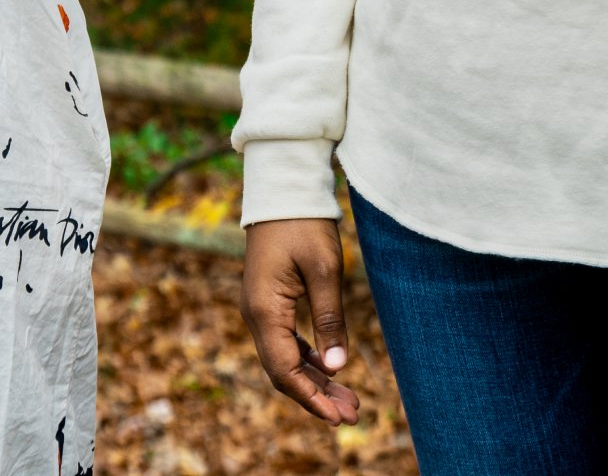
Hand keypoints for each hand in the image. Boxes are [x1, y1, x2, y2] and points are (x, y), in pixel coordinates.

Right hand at [240, 218, 360, 426]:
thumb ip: (330, 320)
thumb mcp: (325, 270)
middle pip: (282, 370)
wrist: (282, 189)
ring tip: (347, 398)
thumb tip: (337, 368)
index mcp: (264, 309)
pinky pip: (283, 341)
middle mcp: (254, 314)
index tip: (339, 418)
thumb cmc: (304, 224)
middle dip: (316, 396)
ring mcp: (259, 307)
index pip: (284, 370)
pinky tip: (329, 368)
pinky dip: (306, 360)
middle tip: (352, 414)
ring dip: (313, 380)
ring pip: (283, 358)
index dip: (311, 398)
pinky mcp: (267, 300)